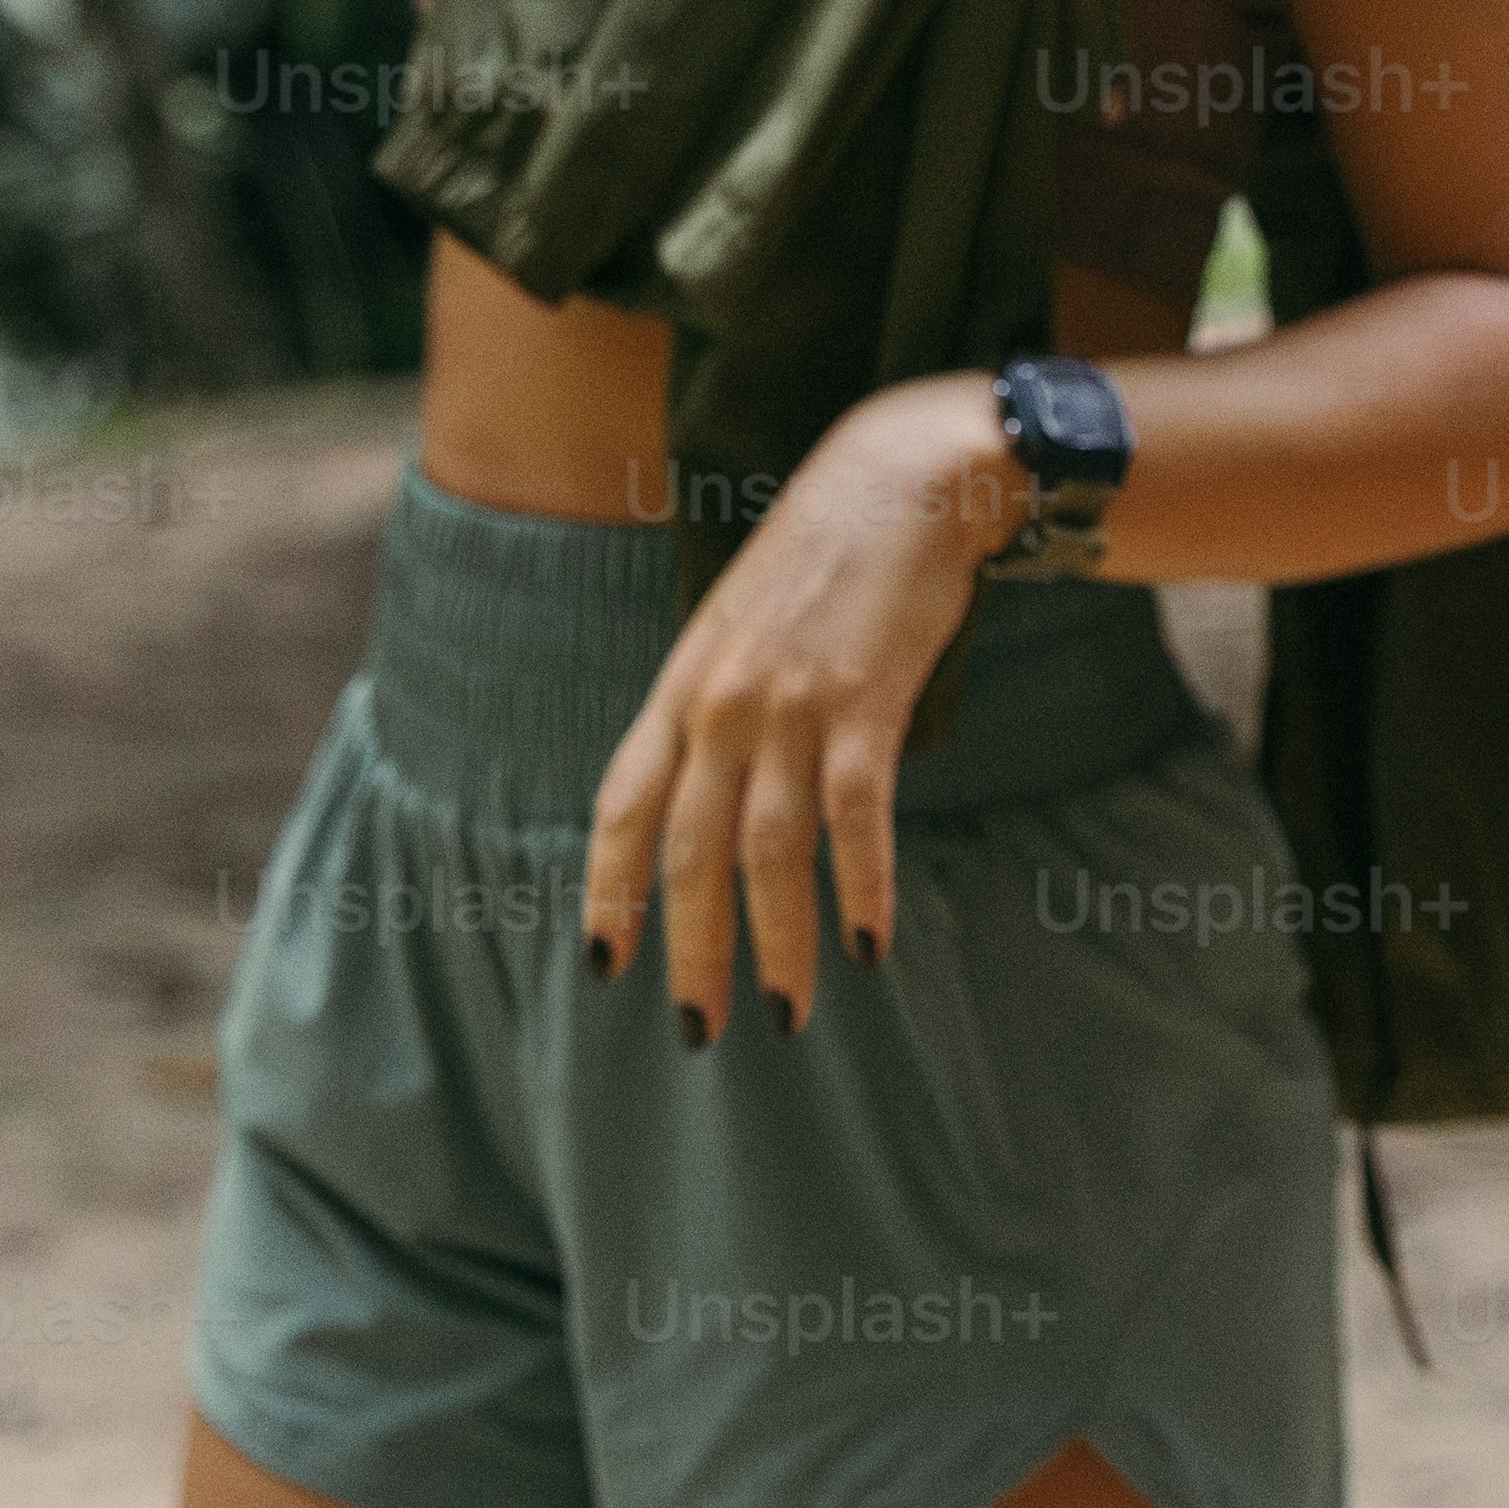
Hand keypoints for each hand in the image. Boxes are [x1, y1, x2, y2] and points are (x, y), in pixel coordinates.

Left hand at [580, 375, 1015, 1037]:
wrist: (904, 478)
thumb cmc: (828, 556)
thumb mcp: (740, 625)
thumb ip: (718, 704)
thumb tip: (714, 793)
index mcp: (684, 687)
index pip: (623, 805)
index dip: (608, 890)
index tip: (604, 963)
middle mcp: (721, 703)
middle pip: (689, 852)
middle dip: (690, 950)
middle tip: (697, 1028)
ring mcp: (790, 703)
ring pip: (769, 851)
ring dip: (778, 944)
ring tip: (785, 1015)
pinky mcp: (863, 701)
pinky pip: (855, 816)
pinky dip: (861, 886)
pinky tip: (869, 944)